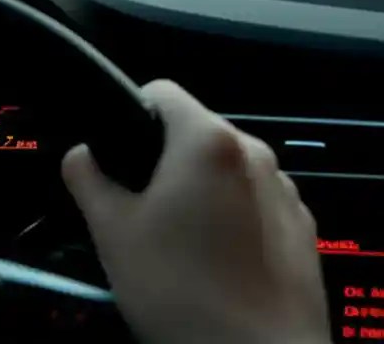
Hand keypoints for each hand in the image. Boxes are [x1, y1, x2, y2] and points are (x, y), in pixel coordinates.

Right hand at [62, 80, 328, 343]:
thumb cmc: (180, 291)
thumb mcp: (112, 232)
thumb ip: (88, 180)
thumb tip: (80, 156)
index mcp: (207, 142)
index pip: (162, 91)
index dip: (131, 113)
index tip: (117, 152)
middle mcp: (255, 155)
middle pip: (196, 134)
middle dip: (165, 161)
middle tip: (138, 211)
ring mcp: (286, 192)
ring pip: (228, 172)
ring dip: (202, 192)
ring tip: (178, 244)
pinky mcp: (303, 230)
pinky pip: (258, 206)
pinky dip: (235, 220)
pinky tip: (215, 264)